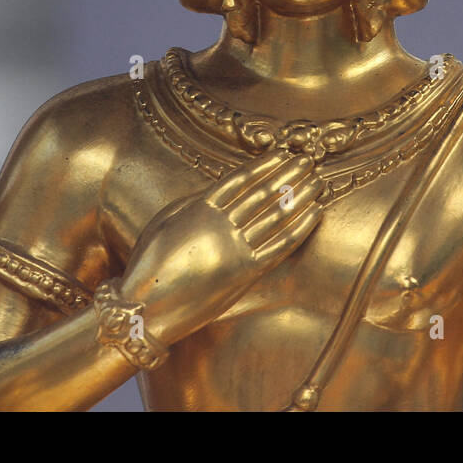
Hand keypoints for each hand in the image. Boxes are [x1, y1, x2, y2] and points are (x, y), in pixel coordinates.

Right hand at [119, 152, 322, 344]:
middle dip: (287, 175)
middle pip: (262, 194)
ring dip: (299, 197)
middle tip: (307, 160)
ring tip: (317, 181)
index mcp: (200, 208)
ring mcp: (234, 249)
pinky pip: (280, 246)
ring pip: (276, 216)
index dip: (264, 165)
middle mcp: (221, 225)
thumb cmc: (148, 265)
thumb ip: (191, 203)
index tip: (282, 153)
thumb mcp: (163, 222)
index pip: (240, 180)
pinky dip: (300, 228)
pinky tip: (314, 213)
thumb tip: (215, 188)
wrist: (146, 309)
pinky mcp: (244, 273)